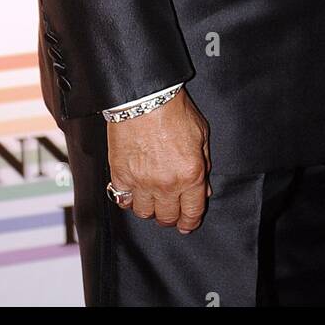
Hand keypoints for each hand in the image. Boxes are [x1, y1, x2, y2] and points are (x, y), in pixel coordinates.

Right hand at [106, 88, 211, 233]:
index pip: (192, 212)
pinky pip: (123, 201)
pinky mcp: (121, 177)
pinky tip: (134, 191)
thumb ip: (204, 164)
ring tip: (152, 198)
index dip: (190, 223)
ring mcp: (142, 183)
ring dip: (150, 209)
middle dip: (171, 217)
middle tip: (170, 211)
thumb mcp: (201, 134)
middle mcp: (167, 184)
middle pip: (167, 217)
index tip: (187, 225)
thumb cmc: (174, 111)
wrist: (144, 98)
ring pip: (144, 213)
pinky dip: (129, 199)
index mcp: (190, 175)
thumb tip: (204, 189)